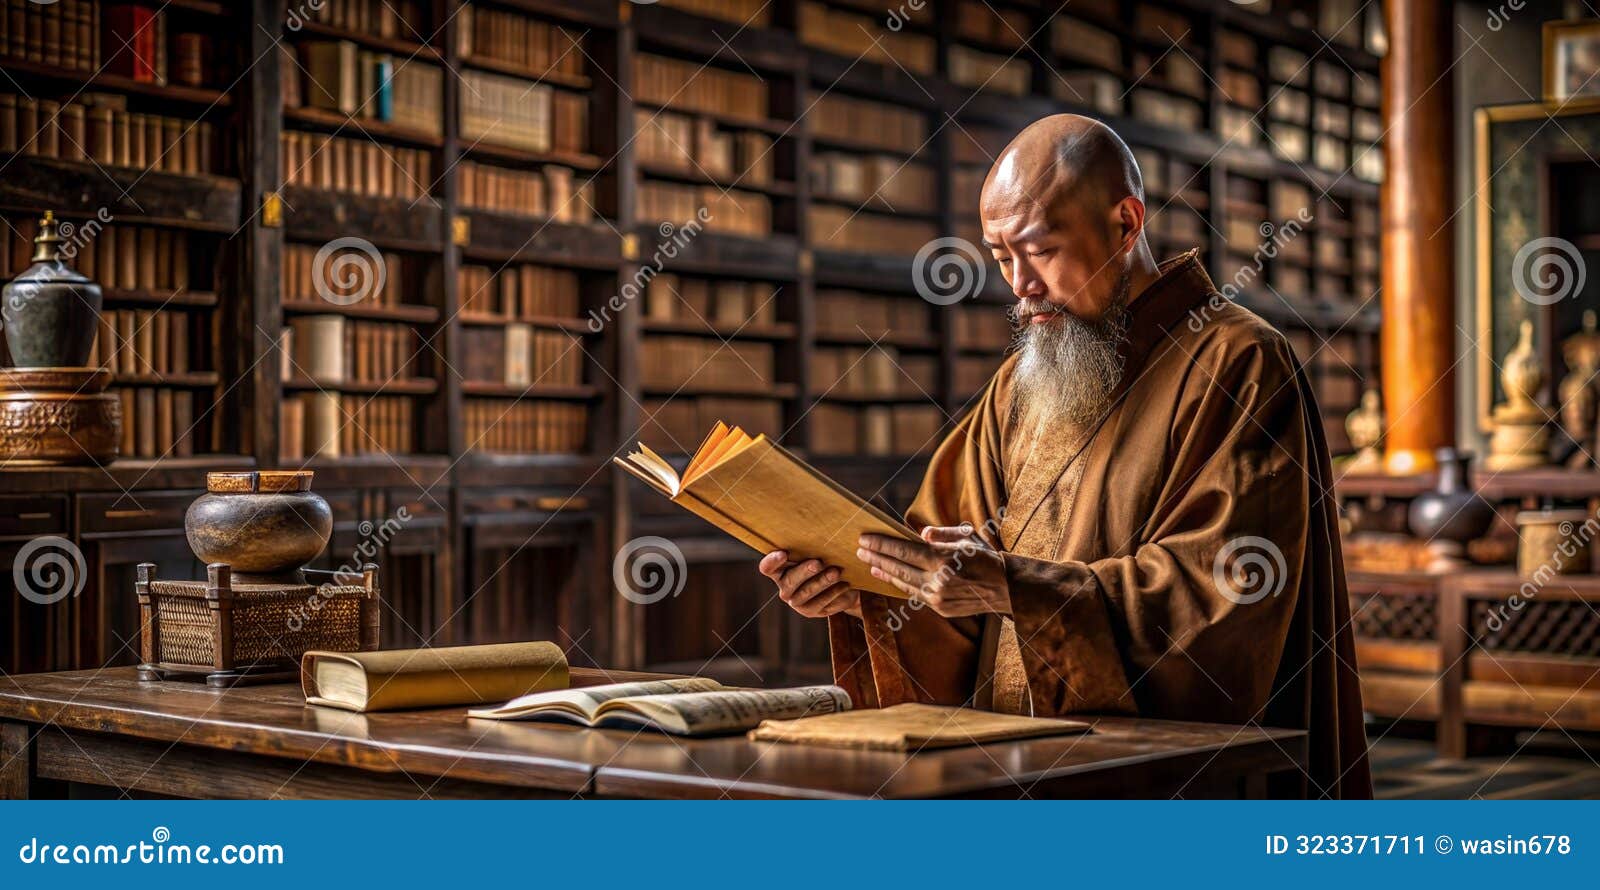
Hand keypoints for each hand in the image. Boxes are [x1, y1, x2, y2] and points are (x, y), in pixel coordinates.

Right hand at [759, 551, 860, 618]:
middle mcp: (785, 588)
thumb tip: (817, 531)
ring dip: (822, 582)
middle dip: (804, 572)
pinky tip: (844, 584)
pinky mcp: (812, 612)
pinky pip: (822, 603)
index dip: (772, 561)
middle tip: (818, 563)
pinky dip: (834, 593)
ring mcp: (798, 603)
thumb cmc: (824, 561)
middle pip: (790, 581)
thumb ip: (810, 547)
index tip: (784, 553)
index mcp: (780, 571)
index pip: (767, 568)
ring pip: (807, 593)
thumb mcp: (816, 553)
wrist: (842, 583)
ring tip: (835, 572)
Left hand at [856, 525, 1010, 617]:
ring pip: (904, 583)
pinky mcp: (941, 609)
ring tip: (870, 564)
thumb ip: (942, 534)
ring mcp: (938, 598)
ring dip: (885, 572)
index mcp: (943, 560)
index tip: (865, 539)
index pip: (904, 550)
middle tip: (859, 549)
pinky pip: (915, 594)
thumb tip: (921, 534)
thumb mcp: (967, 537)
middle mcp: (938, 581)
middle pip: (899, 567)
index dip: (882, 545)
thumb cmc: (986, 557)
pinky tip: (890, 577)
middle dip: (876, 558)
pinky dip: (901, 584)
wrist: (1007, 589)